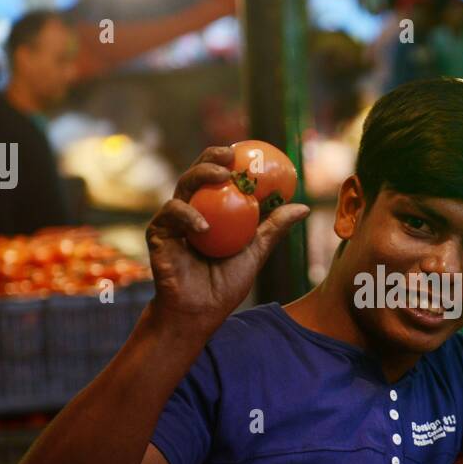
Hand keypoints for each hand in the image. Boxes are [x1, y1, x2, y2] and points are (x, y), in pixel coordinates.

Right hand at [146, 146, 308, 331]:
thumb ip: (274, 227)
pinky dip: (187, 215)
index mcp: (212, 211)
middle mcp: (191, 210)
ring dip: (201, 175)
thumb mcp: (256, 252)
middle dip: (211, 158)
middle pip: (198, 173)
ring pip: (183, 186)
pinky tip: (204, 226)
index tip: (246, 151)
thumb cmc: (225, 284)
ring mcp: (174, 221)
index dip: (228, 160)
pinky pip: (171, 214)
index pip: (218, 177)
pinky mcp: (159, 234)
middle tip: (229, 155)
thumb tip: (303, 207)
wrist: (200, 312)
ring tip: (222, 177)